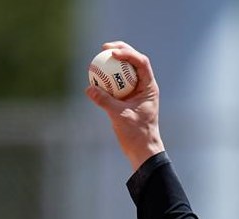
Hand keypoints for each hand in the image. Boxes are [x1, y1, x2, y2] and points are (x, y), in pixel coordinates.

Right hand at [83, 41, 165, 171]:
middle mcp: (144, 86)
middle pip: (133, 61)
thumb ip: (104, 101)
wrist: (142, 150)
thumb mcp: (119, 116)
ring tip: (98, 58)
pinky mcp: (127, 99)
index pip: (141, 62)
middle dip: (120, 51)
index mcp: (149, 87)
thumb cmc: (136, 134)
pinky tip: (94, 77)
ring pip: (124, 71)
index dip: (127, 53)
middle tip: (104, 48)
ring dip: (112, 63)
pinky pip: (116, 84)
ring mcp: (136, 92)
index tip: (112, 53)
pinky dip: (107, 79)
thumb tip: (89, 88)